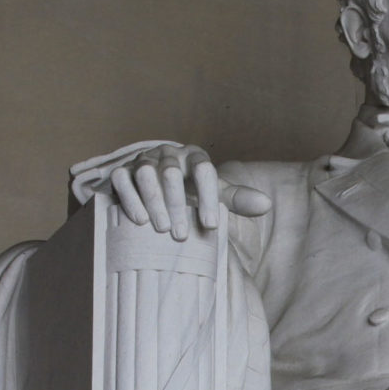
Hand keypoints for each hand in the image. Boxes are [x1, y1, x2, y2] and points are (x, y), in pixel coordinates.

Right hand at [108, 143, 271, 239]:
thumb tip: (266, 205)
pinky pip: (122, 179)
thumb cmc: (190, 193)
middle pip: (172, 173)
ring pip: (146, 173)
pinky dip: (130, 199)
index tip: (210, 225)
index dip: (208, 197)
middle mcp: (168, 154)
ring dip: (154, 201)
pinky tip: (139, 220)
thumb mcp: (214, 195)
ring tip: (161, 229)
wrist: (156, 188)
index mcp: (194, 157)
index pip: (204, 170)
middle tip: (181, 236)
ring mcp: (143, 161)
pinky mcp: (122, 171)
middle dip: (177, 205)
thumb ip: (237, 199)